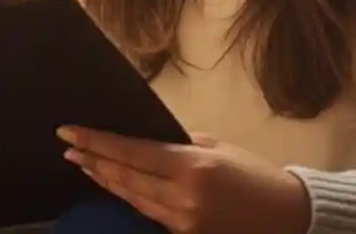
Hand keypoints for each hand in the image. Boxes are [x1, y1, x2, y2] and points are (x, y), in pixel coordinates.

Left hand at [57, 126, 311, 233]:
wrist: (286, 216)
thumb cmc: (254, 173)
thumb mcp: (217, 147)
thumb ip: (179, 145)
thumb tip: (144, 140)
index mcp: (192, 167)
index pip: (132, 152)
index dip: (97, 142)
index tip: (70, 132)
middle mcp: (182, 197)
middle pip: (125, 178)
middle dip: (93, 161)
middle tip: (69, 147)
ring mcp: (182, 222)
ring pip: (132, 199)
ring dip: (106, 180)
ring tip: (84, 164)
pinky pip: (149, 215)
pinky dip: (130, 198)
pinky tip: (115, 186)